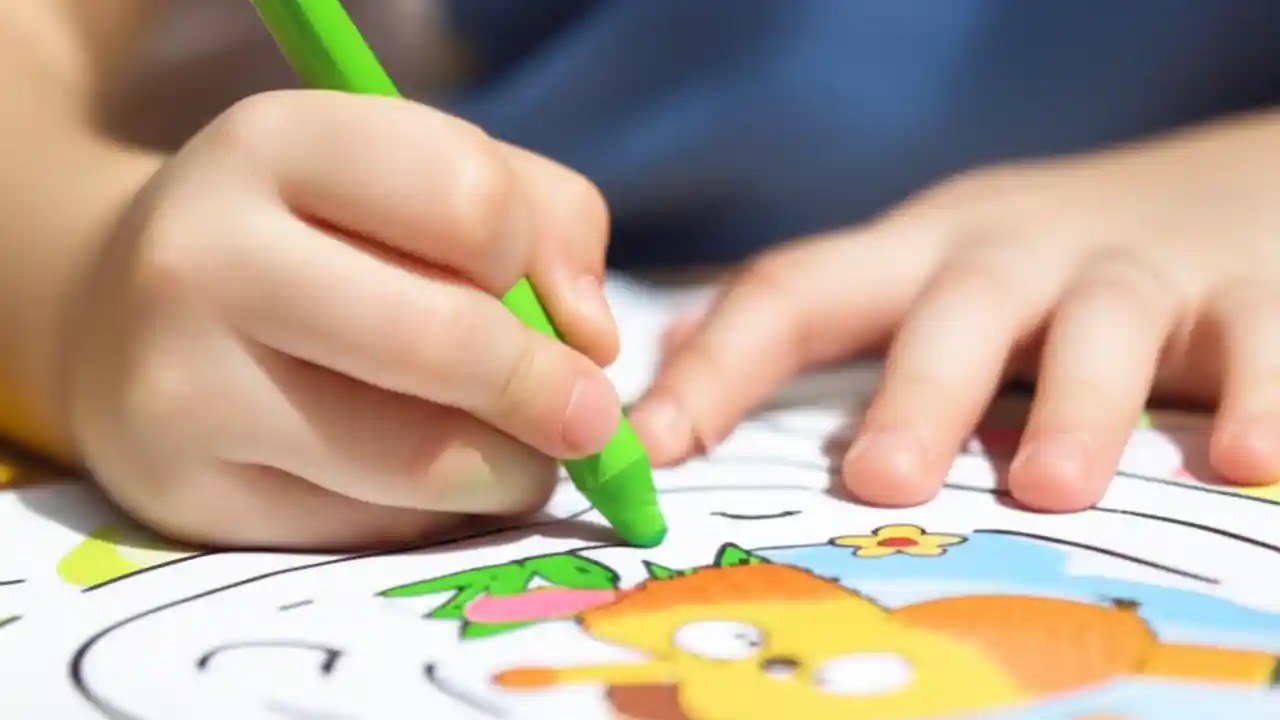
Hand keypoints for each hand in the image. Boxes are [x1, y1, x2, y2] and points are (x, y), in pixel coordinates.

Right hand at [62, 90, 620, 548]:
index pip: (471, 202)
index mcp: (274, 144)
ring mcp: (182, 389)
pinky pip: (376, 530)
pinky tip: (414, 472)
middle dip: (550, 392)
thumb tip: (592, 343)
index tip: (534, 290)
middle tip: (588, 415)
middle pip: (447, 342)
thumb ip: (542, 217)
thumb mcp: (413, 172)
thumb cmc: (308, 233)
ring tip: (511, 448)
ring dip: (510, 469)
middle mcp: (204, 258)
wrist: (118, 310)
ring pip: (421, 462)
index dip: (532, 258)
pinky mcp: (191, 499)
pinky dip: (434, 512)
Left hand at [631, 112, 1279, 510]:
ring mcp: (1130, 273)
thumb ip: (821, 323)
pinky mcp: (1245, 296)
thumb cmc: (1035, 270)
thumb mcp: (920, 279)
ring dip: (1073, 407)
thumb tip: (684, 360)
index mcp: (913, 261)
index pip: (794, 294)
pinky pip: (1258, 344)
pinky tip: (1245, 464)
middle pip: (950, 311)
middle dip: (912, 394)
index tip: (649, 448)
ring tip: (1049, 488)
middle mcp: (1011, 259)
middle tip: (877, 482)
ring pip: (1097, 326)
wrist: (1212, 192)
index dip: (714, 368)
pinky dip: (1257, 400)